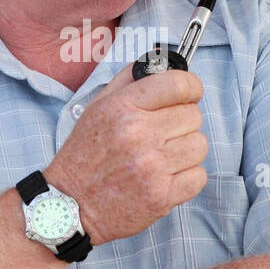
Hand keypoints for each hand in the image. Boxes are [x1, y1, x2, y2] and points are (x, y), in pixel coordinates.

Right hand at [45, 60, 207, 247]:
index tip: (188, 94)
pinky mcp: (162, 196)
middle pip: (193, 115)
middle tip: (163, 133)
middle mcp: (139, 135)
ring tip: (163, 157)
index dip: (190, 87)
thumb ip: (129, 81)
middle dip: (182, 122)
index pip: (178, 84)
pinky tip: (166, 176)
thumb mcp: (97, 108)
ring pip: (199, 145)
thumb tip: (160, 63)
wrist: (69, 204)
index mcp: (123, 108)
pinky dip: (187, 177)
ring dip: (186, 150)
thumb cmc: (84, 156)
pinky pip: (199, 176)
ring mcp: (152, 167)